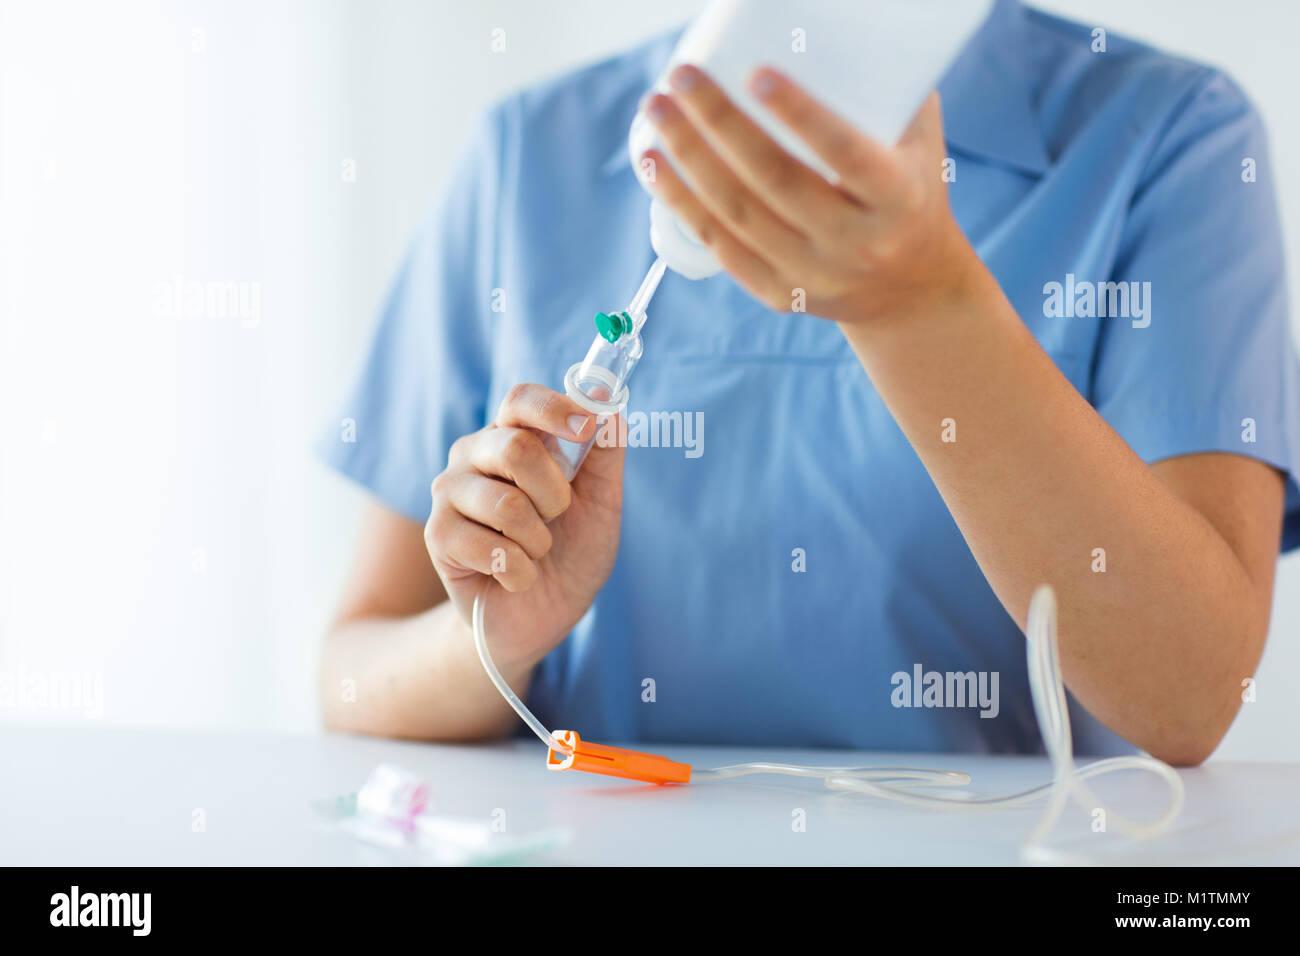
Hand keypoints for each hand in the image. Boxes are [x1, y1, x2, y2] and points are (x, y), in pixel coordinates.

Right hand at [424, 384, 624, 668]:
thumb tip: (610, 407)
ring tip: (536, 551)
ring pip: (506, 503)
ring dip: (539, 539)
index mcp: (511, 435)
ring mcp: (449, 493)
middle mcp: (473, 455)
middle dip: (554, 493)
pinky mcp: (438, 536)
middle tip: (557, 517)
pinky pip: (491, 546)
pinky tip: (516, 576)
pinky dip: (520, 570)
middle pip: (514, 447)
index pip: (521, 400)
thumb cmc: (571, 552)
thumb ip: (604, 453)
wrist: (543, 616)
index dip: (553, 409)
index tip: (585, 429)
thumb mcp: (602, 502)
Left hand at [639, 64, 982, 325]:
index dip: (800, 114)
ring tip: (657, 110)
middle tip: (682, 77)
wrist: (911, 285)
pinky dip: (681, 203)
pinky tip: (655, 164)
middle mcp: (855, 243)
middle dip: (720, 123)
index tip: (757, 73)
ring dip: (688, 158)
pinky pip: (721, 245)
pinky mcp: (778, 293)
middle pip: (774, 180)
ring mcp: (813, 274)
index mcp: (895, 198)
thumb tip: (826, 32)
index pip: (845, 153)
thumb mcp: (918, 144)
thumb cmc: (908, 191)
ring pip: (737, 213)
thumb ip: (885, 93)